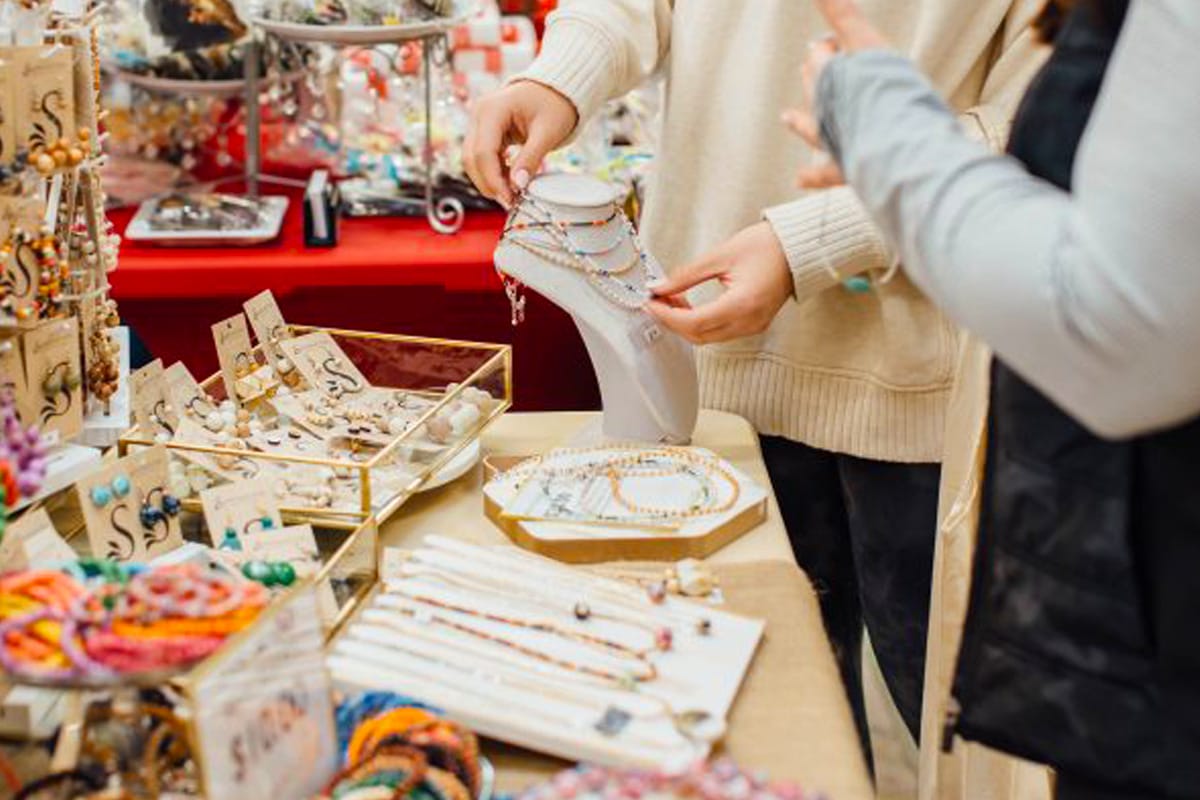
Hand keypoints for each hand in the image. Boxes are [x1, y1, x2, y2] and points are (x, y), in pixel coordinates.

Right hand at [463, 81, 577, 207]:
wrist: (555, 89)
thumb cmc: (554, 103)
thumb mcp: (548, 132)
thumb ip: (531, 159)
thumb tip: (517, 186)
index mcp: (492, 109)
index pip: (483, 152)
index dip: (494, 180)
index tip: (509, 200)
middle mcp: (479, 114)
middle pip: (471, 158)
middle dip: (488, 183)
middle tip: (510, 202)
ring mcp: (479, 123)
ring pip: (472, 160)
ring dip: (489, 180)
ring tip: (512, 194)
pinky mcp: (485, 132)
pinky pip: (481, 157)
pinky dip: (493, 172)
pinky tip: (510, 181)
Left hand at [645, 222, 792, 343]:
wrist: (800, 248)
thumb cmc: (767, 246)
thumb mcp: (721, 255)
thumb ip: (687, 275)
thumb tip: (660, 287)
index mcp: (742, 305)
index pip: (694, 322)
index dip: (667, 316)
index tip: (650, 303)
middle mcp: (748, 322)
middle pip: (698, 336)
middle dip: (672, 321)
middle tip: (655, 300)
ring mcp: (753, 326)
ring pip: (708, 337)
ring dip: (685, 323)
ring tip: (669, 299)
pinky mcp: (753, 324)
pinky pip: (719, 332)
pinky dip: (700, 323)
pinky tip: (688, 304)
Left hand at [784, 0, 889, 188]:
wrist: (897, 146)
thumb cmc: (886, 96)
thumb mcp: (865, 45)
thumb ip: (841, 15)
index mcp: (834, 82)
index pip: (822, 57)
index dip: (827, 48)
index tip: (832, 43)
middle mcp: (828, 111)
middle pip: (815, 89)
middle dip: (815, 77)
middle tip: (809, 67)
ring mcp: (835, 142)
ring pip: (813, 128)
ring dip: (800, 121)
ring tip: (786, 116)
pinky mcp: (844, 170)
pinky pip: (824, 174)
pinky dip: (812, 176)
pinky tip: (798, 179)